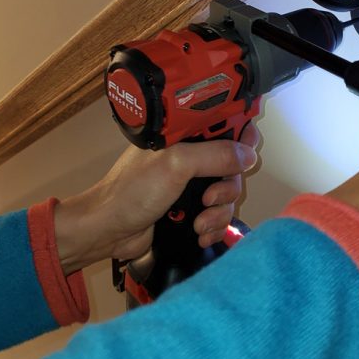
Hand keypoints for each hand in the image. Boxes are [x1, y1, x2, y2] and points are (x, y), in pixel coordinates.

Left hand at [55, 124, 259, 274]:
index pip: (226, 126)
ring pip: (228, 194)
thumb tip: (249, 155)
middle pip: (234, 166)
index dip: (241, 140)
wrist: (108, 230)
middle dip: (227, 188)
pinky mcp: (191, 208)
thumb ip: (215, 155)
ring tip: (199, 223)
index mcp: (185, 135)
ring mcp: (191, 184)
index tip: (242, 159)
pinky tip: (199, 233)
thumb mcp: (176, 165)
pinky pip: (219, 215)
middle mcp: (191, 156)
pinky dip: (214, 226)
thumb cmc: (132, 191)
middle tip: (208, 198)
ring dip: (219, 212)